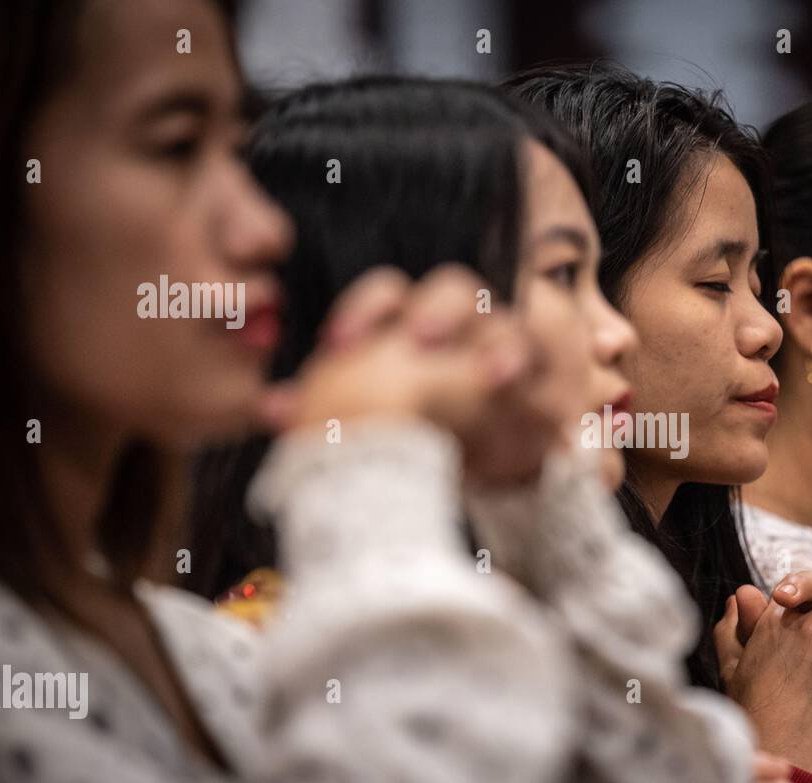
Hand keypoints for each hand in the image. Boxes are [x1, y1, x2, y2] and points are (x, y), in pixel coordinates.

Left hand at [260, 265, 558, 486]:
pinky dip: (523, 369)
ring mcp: (506, 345)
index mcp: (417, 321)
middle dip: (434, 310)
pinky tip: (506, 386)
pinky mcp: (539, 377)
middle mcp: (464, 323)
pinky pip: (539, 360)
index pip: (391, 294)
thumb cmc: (427, 426)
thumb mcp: (378, 415)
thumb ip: (332, 406)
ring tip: (487, 372)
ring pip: (505, 318)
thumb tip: (271, 407)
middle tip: (415, 340)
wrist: (486, 465)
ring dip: (493, 340)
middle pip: (454, 288)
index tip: (337, 345)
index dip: (365, 309)